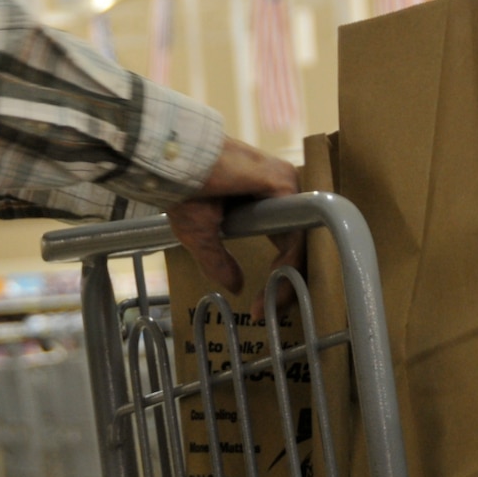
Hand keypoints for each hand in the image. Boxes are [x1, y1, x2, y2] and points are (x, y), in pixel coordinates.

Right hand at [166, 138, 304, 317]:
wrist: (176, 165)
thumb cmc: (184, 190)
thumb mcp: (201, 235)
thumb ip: (220, 261)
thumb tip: (235, 287)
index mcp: (264, 201)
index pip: (285, 241)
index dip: (280, 276)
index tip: (259, 307)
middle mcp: (281, 192)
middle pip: (299, 244)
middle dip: (288, 283)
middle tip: (269, 311)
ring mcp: (287, 186)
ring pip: (301, 241)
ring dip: (289, 278)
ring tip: (270, 305)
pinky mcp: (285, 184)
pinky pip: (296, 231)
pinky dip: (288, 263)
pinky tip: (273, 285)